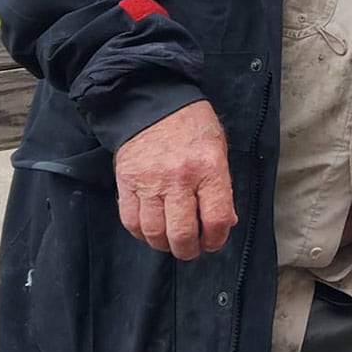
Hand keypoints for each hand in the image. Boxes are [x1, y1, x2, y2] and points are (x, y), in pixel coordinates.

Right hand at [114, 101, 237, 259]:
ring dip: (164, 245)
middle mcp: (179, 177)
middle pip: (182, 233)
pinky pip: (131, 220)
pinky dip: (142, 233)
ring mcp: (149, 181)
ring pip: (155, 232)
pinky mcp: (126, 182)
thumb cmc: (191, 125)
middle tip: (192, 249)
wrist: (152, 102)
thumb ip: (222, 187)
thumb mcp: (219, 149)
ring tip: (171, 241)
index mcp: (209, 168)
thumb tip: (225, 223)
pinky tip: (152, 230)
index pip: (216, 219)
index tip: (213, 241)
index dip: (216, 239)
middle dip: (189, 250)